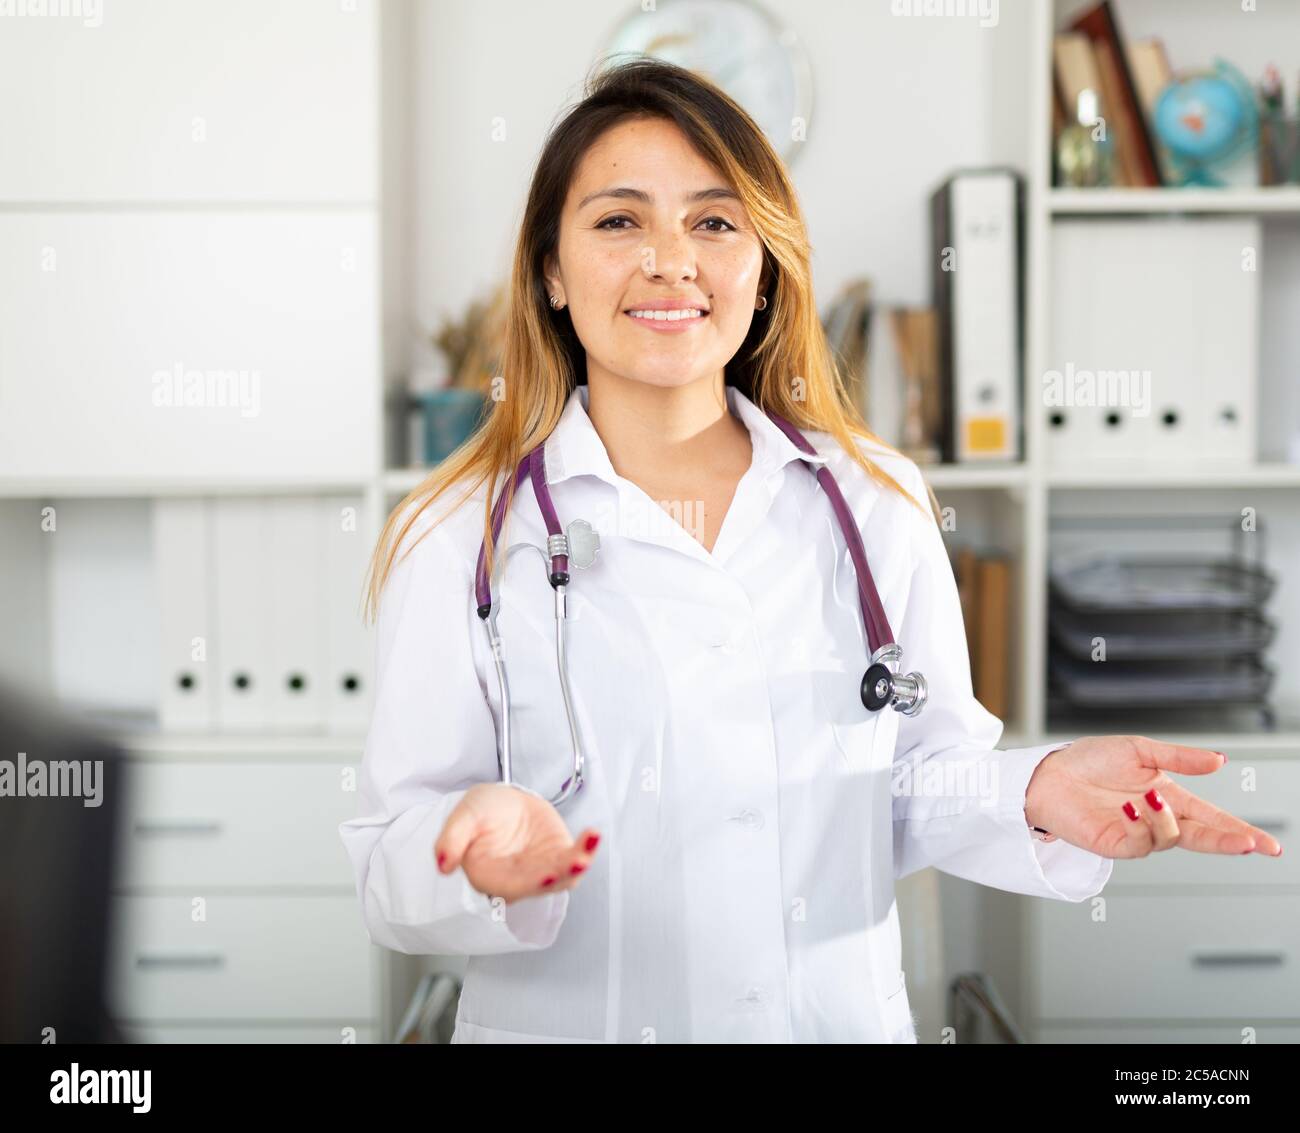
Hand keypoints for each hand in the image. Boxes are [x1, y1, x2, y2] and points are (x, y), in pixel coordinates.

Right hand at [434, 783, 600, 903]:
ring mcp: (540, 871)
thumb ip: (452, 838)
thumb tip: (443, 864)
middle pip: (541, 884)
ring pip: (562, 876)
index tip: (547, 875)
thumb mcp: (464, 815)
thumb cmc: (482, 811)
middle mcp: (516, 879)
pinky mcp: (559, 857)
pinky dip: (586, 849)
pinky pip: (575, 859)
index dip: (529, 884)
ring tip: (588, 846)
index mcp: (488, 875)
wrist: (503, 802)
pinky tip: (592, 835)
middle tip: (576, 861)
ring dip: (577, 864)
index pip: (509, 886)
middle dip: (560, 874)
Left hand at [1024, 735, 1283, 859]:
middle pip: (1203, 837)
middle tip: (1252, 845)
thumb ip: (1180, 758)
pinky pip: (1140, 843)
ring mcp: (1138, 834)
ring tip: (1147, 797)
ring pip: (1171, 838)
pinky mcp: (1116, 844)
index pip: (1213, 818)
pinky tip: (1129, 808)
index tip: (1268, 845)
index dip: (1240, 832)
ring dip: (1166, 819)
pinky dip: (1140, 825)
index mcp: (1169, 797)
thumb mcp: (1139, 750)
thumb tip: (1220, 761)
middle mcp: (1158, 819)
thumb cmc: (1089, 761)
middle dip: (1229, 842)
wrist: (1049, 774)